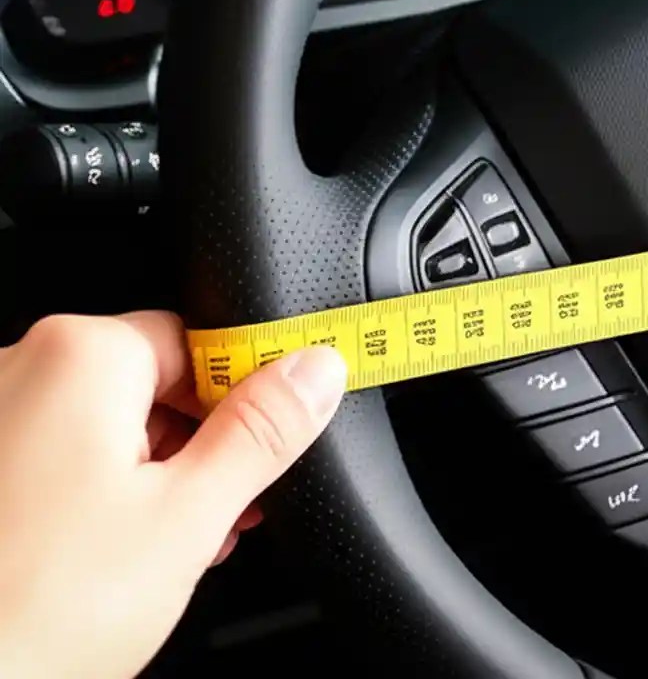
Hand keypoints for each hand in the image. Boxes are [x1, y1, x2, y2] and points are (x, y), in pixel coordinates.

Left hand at [0, 311, 346, 678]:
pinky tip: (130, 554)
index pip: (201, 338)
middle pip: (153, 384)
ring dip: (160, 479)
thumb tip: (313, 372)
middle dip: (206, 446)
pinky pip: (59, 460)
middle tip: (235, 508)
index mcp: (78, 358)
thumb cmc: (35, 612)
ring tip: (185, 547)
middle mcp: (17, 372)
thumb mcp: (190, 516)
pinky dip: (103, 495)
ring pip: (106, 428)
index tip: (280, 435)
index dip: (252, 394)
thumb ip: (262, 432)